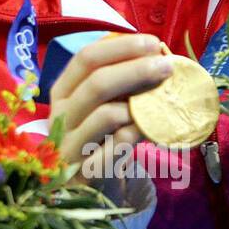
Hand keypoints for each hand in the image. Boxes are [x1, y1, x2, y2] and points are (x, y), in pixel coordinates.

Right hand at [47, 33, 171, 186]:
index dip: (120, 47)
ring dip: (140, 104)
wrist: (80, 185)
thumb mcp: (98, 106)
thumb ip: (119, 84)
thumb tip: (158, 58)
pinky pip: (118, 146)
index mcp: (63, 91)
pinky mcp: (86, 171)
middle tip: (167, 66)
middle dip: (136, 70)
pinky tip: (152, 129)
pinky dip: (139, 133)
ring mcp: (71, 144)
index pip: (86, 58)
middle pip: (96, 83)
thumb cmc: (96, 136)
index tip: (152, 43)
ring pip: (106, 114)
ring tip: (164, 100)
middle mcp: (61, 114)